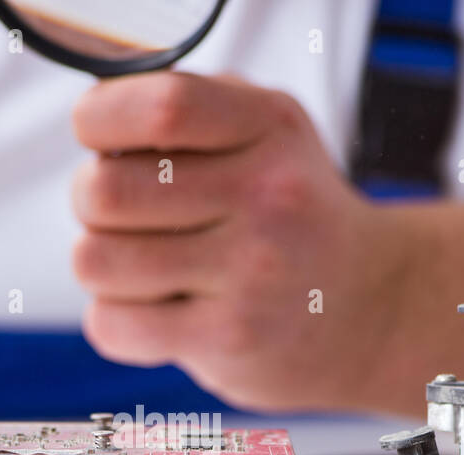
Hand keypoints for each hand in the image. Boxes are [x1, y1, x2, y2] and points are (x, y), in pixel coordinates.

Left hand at [70, 73, 393, 411]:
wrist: (372, 306)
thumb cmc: (291, 213)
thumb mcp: (265, 132)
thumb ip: (187, 107)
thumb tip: (95, 118)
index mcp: (269, 126)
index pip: (160, 107)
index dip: (100, 119)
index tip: (97, 136)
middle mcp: (267, 196)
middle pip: (104, 191)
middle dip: (92, 202)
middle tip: (128, 215)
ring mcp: (251, 272)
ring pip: (95, 260)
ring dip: (102, 264)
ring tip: (144, 265)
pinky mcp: (229, 338)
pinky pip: (111, 324)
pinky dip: (115, 318)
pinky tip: (156, 310)